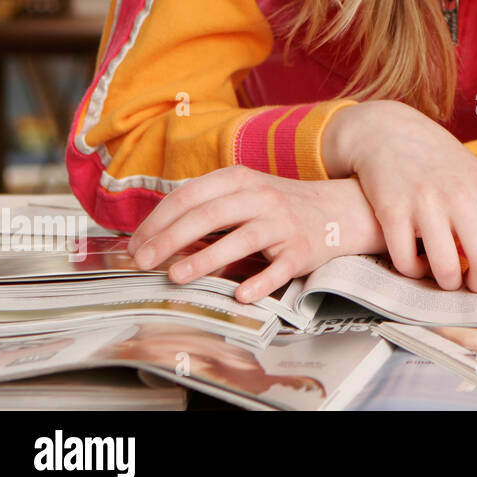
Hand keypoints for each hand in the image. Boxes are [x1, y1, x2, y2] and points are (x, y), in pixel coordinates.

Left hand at [126, 166, 385, 302]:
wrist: (341, 209)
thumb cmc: (281, 206)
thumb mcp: (246, 192)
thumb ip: (208, 205)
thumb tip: (156, 234)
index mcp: (240, 180)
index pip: (190, 195)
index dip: (158, 220)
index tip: (135, 244)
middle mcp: (261, 198)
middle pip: (209, 215)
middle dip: (170, 238)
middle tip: (143, 262)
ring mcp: (283, 224)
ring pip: (240, 239)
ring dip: (204, 258)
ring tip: (176, 276)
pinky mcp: (303, 250)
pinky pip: (279, 268)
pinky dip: (260, 282)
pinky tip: (240, 296)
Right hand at [322, 100, 476, 305]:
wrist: (389, 130)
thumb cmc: (439, 161)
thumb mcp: (476, 176)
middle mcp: (462, 197)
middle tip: (471, 283)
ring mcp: (427, 203)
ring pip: (446, 270)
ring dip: (445, 283)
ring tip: (442, 272)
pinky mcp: (393, 210)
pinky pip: (406, 263)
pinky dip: (412, 272)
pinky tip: (414, 260)